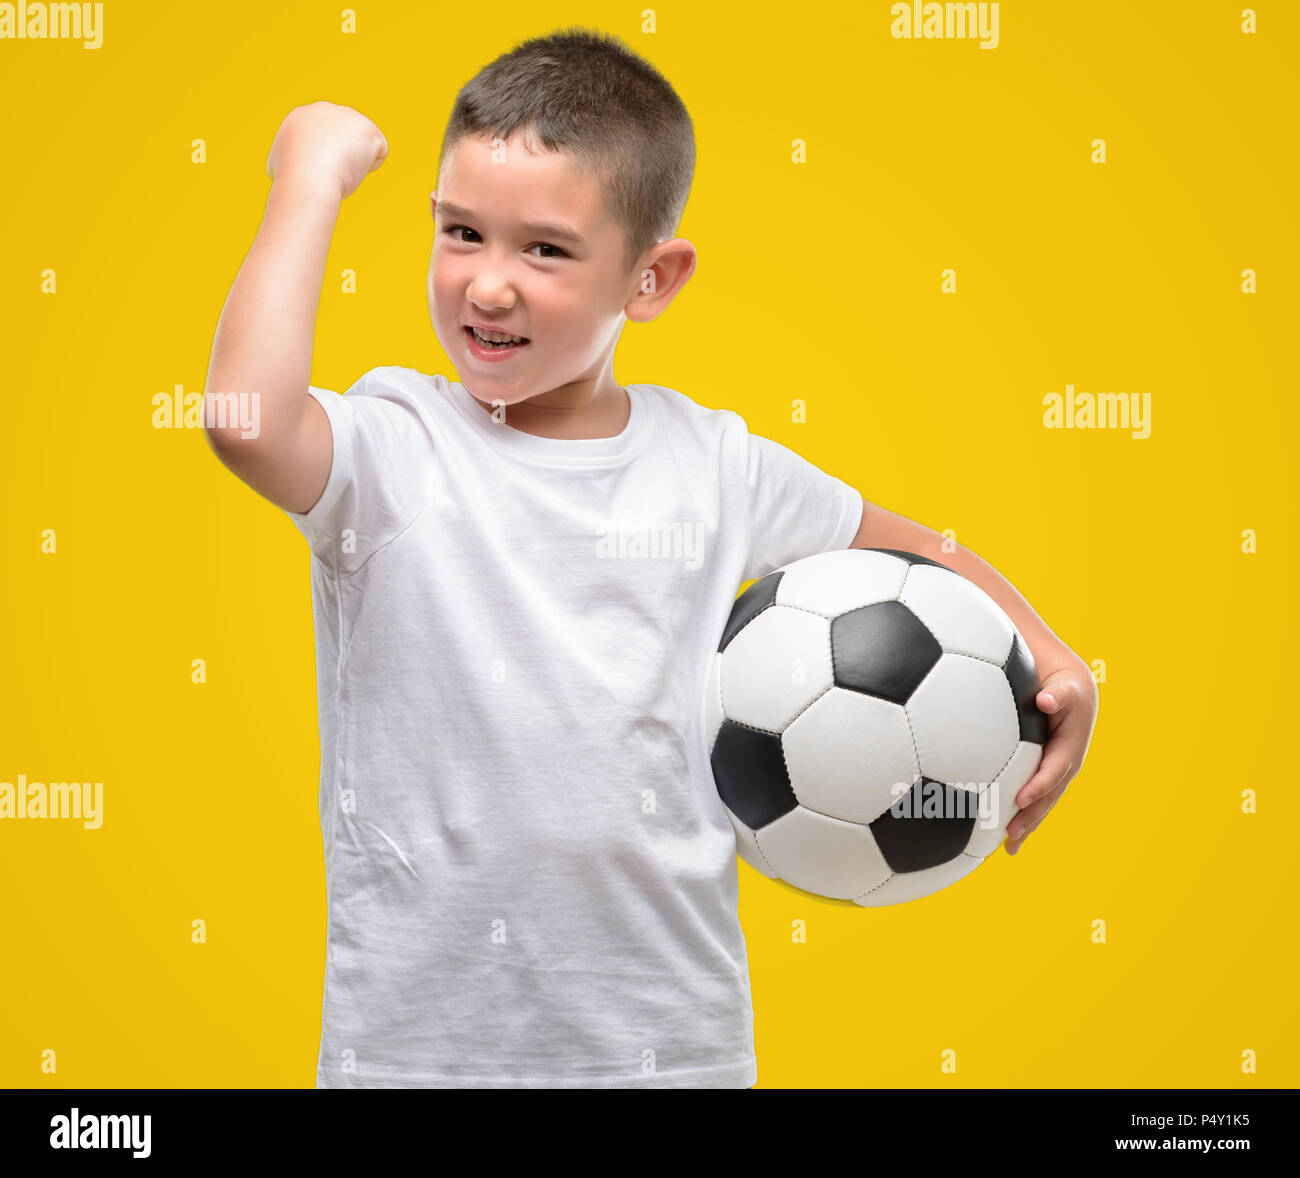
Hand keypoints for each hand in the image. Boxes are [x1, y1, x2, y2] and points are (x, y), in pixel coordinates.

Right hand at [266, 101, 388, 201]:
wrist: (308, 177)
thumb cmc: (293, 180)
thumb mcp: (282, 165)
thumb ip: (296, 157)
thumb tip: (304, 162)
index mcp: (301, 116)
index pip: (323, 137)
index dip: (324, 157)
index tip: (317, 169)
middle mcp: (324, 109)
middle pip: (345, 137)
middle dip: (342, 156)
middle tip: (329, 171)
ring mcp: (347, 115)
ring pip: (363, 144)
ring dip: (355, 163)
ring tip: (338, 170)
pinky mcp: (368, 128)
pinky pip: (379, 153)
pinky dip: (369, 167)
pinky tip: (353, 169)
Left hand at [1005, 658, 1098, 853]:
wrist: (1072, 690)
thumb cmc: (1064, 686)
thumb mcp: (1065, 687)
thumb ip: (1056, 694)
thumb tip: (1046, 700)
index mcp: (1070, 746)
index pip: (1054, 770)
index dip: (1039, 786)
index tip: (1021, 800)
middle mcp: (1065, 764)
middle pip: (1048, 795)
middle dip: (1032, 817)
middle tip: (1011, 835)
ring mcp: (1056, 771)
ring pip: (1042, 802)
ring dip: (1028, 824)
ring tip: (1009, 847)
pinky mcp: (1044, 773)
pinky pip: (1034, 796)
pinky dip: (1023, 815)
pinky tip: (1003, 835)